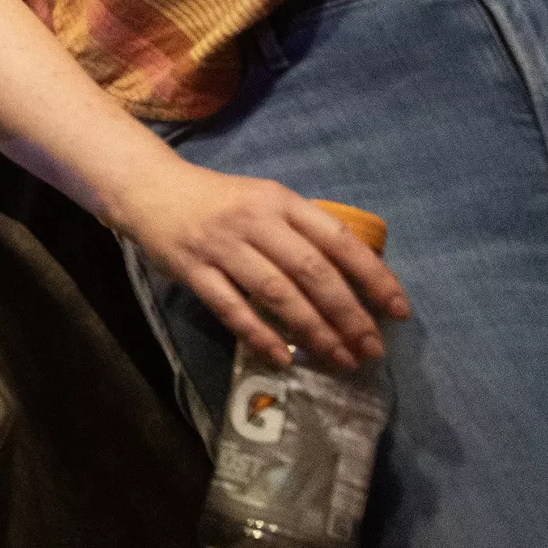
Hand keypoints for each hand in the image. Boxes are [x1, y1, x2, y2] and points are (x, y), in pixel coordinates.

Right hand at [106, 153, 407, 367]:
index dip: (373, 277)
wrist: (148, 188)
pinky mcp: (191, 269)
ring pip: (276, 293)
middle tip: (371, 348)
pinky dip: (259, 335)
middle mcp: (253, 221)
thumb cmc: (219, 201)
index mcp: (279, 200)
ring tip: (339, 359)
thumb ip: (303, 232)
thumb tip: (356, 282)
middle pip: (311, 271)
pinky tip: (282, 359)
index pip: (338, 240)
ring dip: (313, 330)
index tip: (398, 311)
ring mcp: (220, 245)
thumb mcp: (265, 200)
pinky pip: (230, 308)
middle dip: (348, 314)